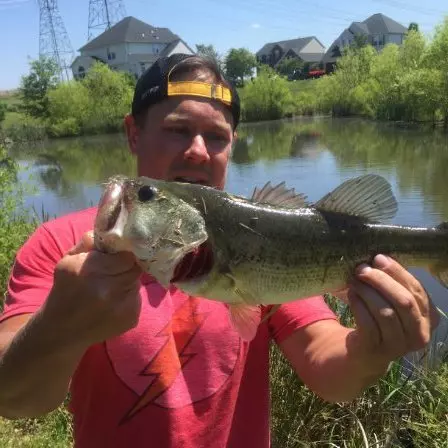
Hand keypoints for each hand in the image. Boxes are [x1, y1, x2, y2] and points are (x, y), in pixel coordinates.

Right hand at [41, 231, 142, 348]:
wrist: (62, 331)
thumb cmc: (66, 290)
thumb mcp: (68, 260)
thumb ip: (89, 242)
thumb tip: (111, 228)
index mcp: (90, 271)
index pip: (126, 255)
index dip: (124, 252)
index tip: (120, 253)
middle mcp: (108, 290)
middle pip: (134, 268)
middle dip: (127, 265)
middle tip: (116, 269)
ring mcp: (123, 307)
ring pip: (136, 282)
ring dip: (127, 281)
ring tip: (111, 287)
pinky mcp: (132, 319)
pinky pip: (137, 298)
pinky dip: (128, 297)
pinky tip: (112, 302)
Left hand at [346, 254, 439, 374]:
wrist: (365, 351)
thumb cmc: (379, 318)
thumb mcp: (392, 302)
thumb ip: (393, 284)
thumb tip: (378, 258)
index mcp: (429, 318)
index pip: (417, 291)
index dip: (398, 273)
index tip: (378, 258)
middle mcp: (419, 334)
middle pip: (404, 301)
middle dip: (381, 281)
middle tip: (362, 269)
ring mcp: (399, 345)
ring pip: (386, 312)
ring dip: (367, 292)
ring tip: (354, 281)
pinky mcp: (377, 350)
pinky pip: (368, 324)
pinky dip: (358, 305)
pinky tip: (351, 295)